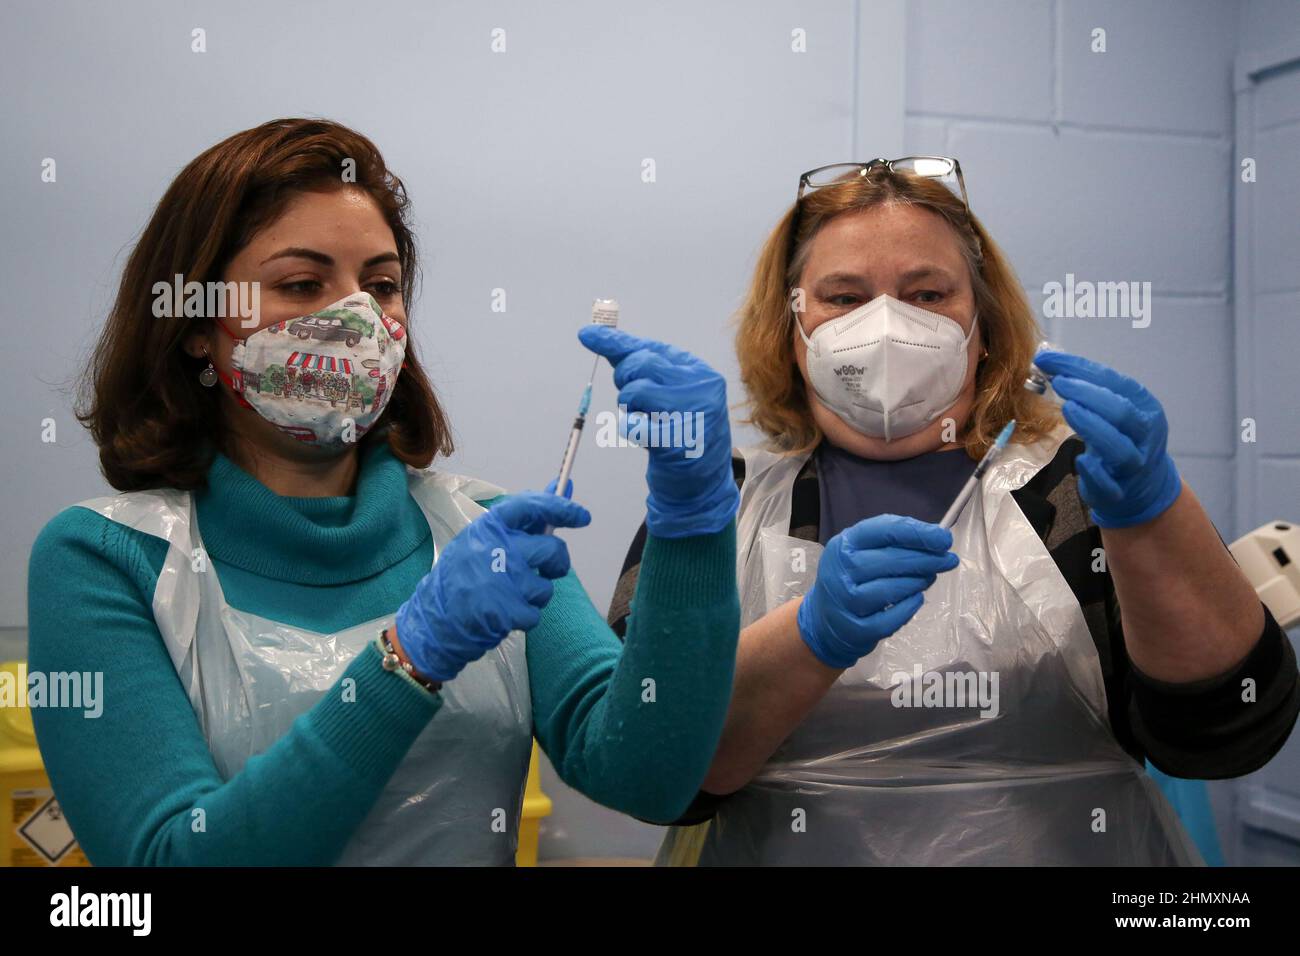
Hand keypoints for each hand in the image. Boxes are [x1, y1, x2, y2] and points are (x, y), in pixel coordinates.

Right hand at [395, 492, 590, 681]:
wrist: (433, 622)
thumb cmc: (461, 578)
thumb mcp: (482, 541)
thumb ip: (523, 520)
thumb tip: (562, 487)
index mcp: (488, 527)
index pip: (533, 506)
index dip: (561, 508)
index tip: (581, 516)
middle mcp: (496, 548)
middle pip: (552, 549)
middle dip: (557, 564)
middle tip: (549, 571)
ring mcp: (503, 580)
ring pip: (546, 587)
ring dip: (535, 596)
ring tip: (508, 597)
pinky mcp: (508, 610)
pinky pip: (536, 613)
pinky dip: (524, 618)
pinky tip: (503, 615)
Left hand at [578, 325, 737, 538]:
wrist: (700, 483)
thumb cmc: (678, 432)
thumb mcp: (667, 393)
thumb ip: (638, 366)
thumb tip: (596, 335)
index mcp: (698, 371)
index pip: (650, 348)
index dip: (616, 342)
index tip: (587, 335)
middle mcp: (701, 387)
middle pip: (641, 365)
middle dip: (625, 380)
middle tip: (634, 401)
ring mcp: (692, 413)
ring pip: (636, 391)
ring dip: (628, 407)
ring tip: (645, 419)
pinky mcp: (678, 441)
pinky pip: (633, 424)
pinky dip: (629, 429)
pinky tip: (644, 436)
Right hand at [797, 515, 957, 668]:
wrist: (824, 619)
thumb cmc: (851, 578)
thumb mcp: (861, 551)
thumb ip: (892, 542)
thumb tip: (936, 540)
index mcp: (845, 544)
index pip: (885, 531)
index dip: (918, 533)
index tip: (944, 539)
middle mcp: (842, 570)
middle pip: (892, 560)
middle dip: (926, 559)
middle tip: (948, 560)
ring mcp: (846, 601)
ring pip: (892, 589)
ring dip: (918, 582)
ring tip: (928, 578)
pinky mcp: (855, 629)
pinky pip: (891, 618)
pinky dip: (909, 607)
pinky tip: (916, 599)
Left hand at [1032, 350, 1181, 527]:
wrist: (1144, 485)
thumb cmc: (1121, 437)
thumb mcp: (1112, 408)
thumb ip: (1086, 388)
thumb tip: (1047, 360)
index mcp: (1144, 407)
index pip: (1115, 382)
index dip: (1081, 369)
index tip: (1048, 359)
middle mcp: (1144, 435)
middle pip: (1121, 412)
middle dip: (1089, 394)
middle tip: (1059, 382)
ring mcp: (1134, 465)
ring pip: (1119, 448)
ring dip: (1092, 426)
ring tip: (1067, 408)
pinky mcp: (1119, 492)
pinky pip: (1109, 484)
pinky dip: (1095, 473)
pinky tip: (1081, 460)